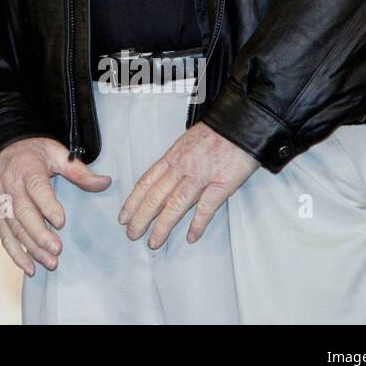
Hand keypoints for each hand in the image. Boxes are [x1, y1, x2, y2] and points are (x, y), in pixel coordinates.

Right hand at [0, 137, 111, 275]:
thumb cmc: (30, 152)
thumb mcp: (54, 152)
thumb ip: (78, 170)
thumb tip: (105, 182)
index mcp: (27, 169)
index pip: (36, 187)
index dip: (46, 204)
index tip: (60, 222)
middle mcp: (11, 187)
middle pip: (23, 213)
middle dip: (39, 233)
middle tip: (56, 249)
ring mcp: (2, 202)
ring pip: (14, 228)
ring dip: (31, 247)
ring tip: (51, 262)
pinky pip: (5, 236)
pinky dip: (16, 254)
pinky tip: (30, 268)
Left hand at [119, 121, 258, 248]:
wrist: (241, 123)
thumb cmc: (216, 132)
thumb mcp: (187, 141)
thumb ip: (177, 160)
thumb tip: (167, 176)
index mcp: (173, 157)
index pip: (146, 182)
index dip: (133, 201)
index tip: (124, 215)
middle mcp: (182, 167)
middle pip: (156, 196)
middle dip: (141, 218)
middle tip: (132, 234)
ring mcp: (201, 176)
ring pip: (175, 205)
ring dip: (163, 226)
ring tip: (154, 242)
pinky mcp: (222, 183)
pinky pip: (207, 207)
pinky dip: (198, 224)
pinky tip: (191, 237)